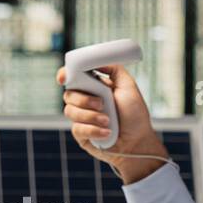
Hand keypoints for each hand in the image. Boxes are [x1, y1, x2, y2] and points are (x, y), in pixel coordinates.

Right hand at [57, 64, 169, 182]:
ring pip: (70, 112)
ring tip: (108, 122)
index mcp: (93, 87)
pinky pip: (77, 129)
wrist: (138, 142)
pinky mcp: (81, 135)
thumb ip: (114, 69)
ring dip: (91, 116)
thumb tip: (96, 61)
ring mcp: (82, 119)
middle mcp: (85, 102)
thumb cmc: (135, 116)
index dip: (65, 75)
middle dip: (84, 99)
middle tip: (102, 104)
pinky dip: (93, 130)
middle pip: (68, 94)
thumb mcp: (129, 87)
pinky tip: (107, 133)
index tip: (64, 77)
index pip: (72, 77)